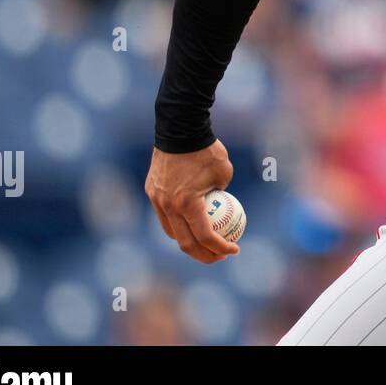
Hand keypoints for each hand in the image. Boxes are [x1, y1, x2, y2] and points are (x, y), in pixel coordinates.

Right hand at [145, 140, 239, 262]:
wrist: (179, 129)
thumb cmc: (207, 151)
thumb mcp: (224, 174)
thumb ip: (222, 195)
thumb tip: (227, 211)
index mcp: (187, 204)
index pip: (205, 237)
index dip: (221, 248)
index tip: (234, 249)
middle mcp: (168, 206)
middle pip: (185, 243)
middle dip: (204, 255)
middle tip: (220, 255)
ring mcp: (156, 200)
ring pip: (172, 232)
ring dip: (188, 242)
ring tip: (206, 244)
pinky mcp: (151, 192)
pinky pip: (165, 216)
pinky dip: (178, 224)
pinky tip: (191, 224)